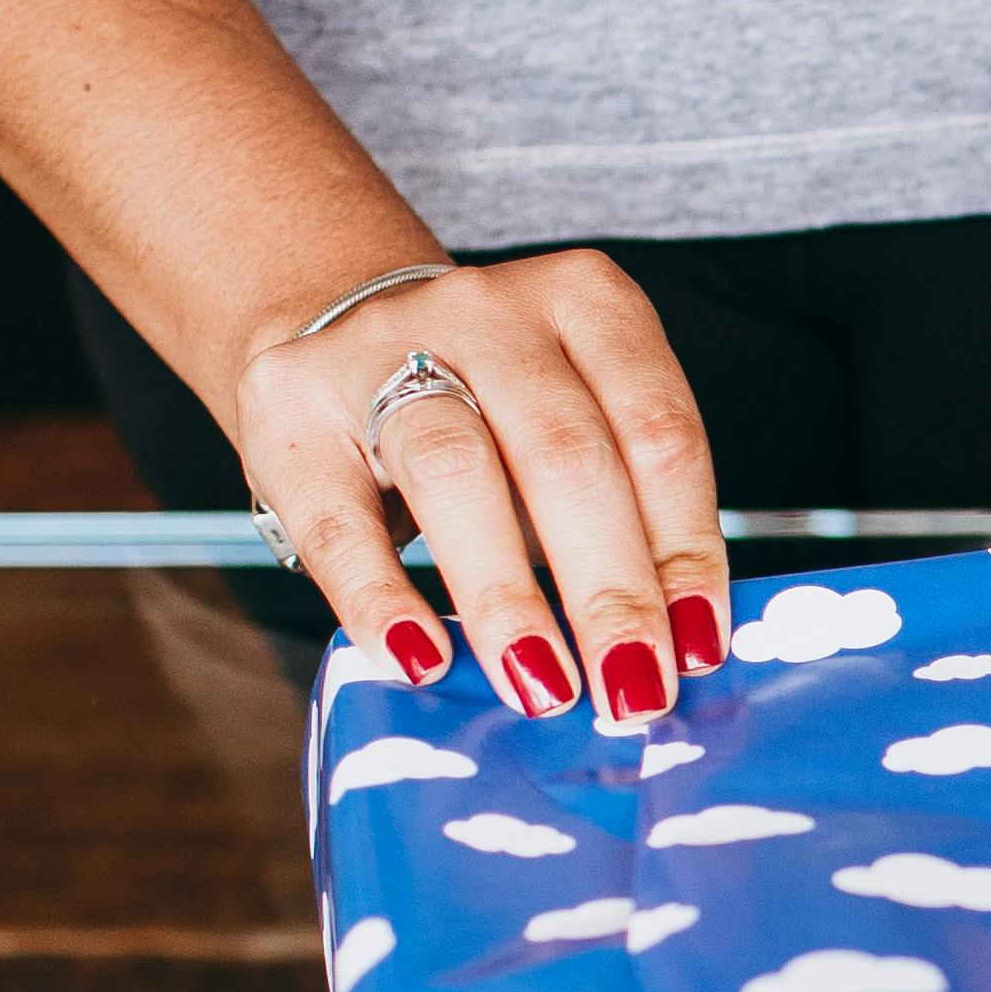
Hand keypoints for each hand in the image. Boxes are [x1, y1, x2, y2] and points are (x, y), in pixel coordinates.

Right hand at [233, 251, 731, 723]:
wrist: (334, 332)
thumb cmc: (486, 406)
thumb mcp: (571, 422)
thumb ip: (625, 506)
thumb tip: (679, 643)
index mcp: (585, 301)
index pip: (657, 430)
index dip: (685, 544)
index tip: (700, 643)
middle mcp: (486, 311)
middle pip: (564, 454)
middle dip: (609, 587)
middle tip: (633, 689)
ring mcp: (379, 348)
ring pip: (456, 471)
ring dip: (507, 596)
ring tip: (543, 686)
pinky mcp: (290, 409)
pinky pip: (340, 519)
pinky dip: (382, 600)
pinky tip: (422, 660)